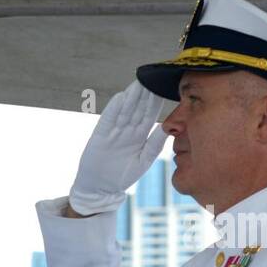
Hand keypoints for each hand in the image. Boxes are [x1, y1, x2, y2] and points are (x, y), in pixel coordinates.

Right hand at [69, 79, 167, 215]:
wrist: (100, 189)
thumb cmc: (122, 177)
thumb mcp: (143, 161)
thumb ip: (154, 144)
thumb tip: (167, 128)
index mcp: (138, 136)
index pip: (149, 115)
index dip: (155, 102)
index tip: (164, 88)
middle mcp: (126, 131)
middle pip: (137, 109)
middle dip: (144, 94)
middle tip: (152, 77)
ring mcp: (112, 132)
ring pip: (124, 111)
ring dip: (131, 97)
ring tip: (138, 83)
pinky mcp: (99, 136)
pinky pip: (108, 120)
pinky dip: (113, 109)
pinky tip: (120, 98)